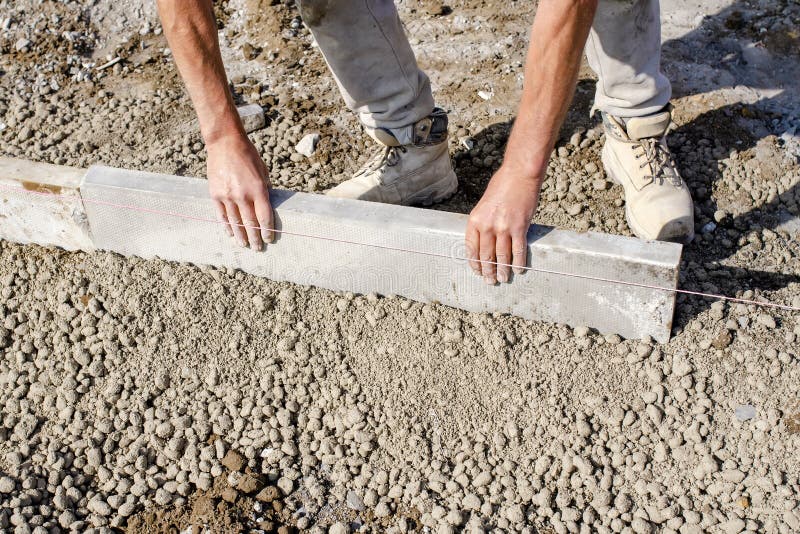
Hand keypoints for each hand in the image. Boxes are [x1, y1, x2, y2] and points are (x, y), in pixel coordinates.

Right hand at [207, 134, 273, 250]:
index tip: (270, 239)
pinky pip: (221, 215)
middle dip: (255, 238)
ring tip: (245, 245)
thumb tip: (267, 207)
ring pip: (235, 222)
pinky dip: (226, 226)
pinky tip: (230, 234)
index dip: (268, 231)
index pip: (265, 217)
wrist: (225, 143)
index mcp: (258, 190)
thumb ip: (265, 190)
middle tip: (258, 248)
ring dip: (241, 236)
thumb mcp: (263, 171)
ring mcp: (227, 196)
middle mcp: (243, 195)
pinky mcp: (215, 194)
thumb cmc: (248, 155)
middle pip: (250, 223)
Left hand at [466, 165, 541, 283]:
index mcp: (475, 220)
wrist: (519, 174)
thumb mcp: (484, 204)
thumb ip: (483, 222)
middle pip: (486, 255)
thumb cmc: (502, 185)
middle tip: (490, 281)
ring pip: (501, 256)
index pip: (471, 248)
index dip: (474, 263)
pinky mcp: (519, 228)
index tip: (477, 271)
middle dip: (487, 271)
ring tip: (503, 279)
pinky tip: (518, 269)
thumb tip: (485, 241)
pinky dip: (518, 262)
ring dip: (502, 270)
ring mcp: (503, 228)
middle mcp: (487, 226)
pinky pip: (518, 250)